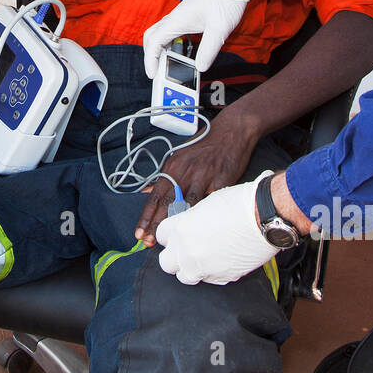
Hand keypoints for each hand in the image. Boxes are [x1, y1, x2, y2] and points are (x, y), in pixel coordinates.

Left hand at [135, 116, 255, 245]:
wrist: (232, 130)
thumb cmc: (206, 144)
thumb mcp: (180, 156)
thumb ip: (165, 176)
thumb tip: (147, 192)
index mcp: (173, 166)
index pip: (155, 196)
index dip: (146, 216)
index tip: (140, 233)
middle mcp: (185, 172)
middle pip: (168, 203)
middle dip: (156, 225)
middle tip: (148, 242)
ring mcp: (204, 177)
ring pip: (187, 205)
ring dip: (177, 225)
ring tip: (169, 241)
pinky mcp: (222, 182)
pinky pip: (211, 203)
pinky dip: (203, 217)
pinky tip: (198, 232)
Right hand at [142, 0, 249, 77]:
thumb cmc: (225, 0)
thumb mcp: (219, 29)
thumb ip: (208, 50)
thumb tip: (200, 67)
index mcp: (176, 20)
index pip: (154, 42)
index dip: (150, 60)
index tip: (153, 74)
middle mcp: (174, 18)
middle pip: (151, 38)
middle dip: (150, 56)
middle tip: (157, 71)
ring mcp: (179, 16)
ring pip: (159, 34)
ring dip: (159, 50)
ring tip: (166, 65)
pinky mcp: (186, 16)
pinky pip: (170, 31)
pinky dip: (169, 44)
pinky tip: (179, 52)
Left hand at [155, 171, 276, 285]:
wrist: (265, 218)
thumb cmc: (239, 204)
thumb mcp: (206, 205)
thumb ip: (190, 220)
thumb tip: (187, 227)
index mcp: (180, 229)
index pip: (160, 236)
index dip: (169, 234)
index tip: (176, 234)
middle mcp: (186, 251)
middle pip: (166, 263)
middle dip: (174, 256)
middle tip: (187, 248)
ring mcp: (202, 268)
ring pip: (185, 276)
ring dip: (191, 268)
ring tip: (205, 257)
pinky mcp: (220, 278)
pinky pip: (208, 280)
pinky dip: (212, 272)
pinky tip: (222, 260)